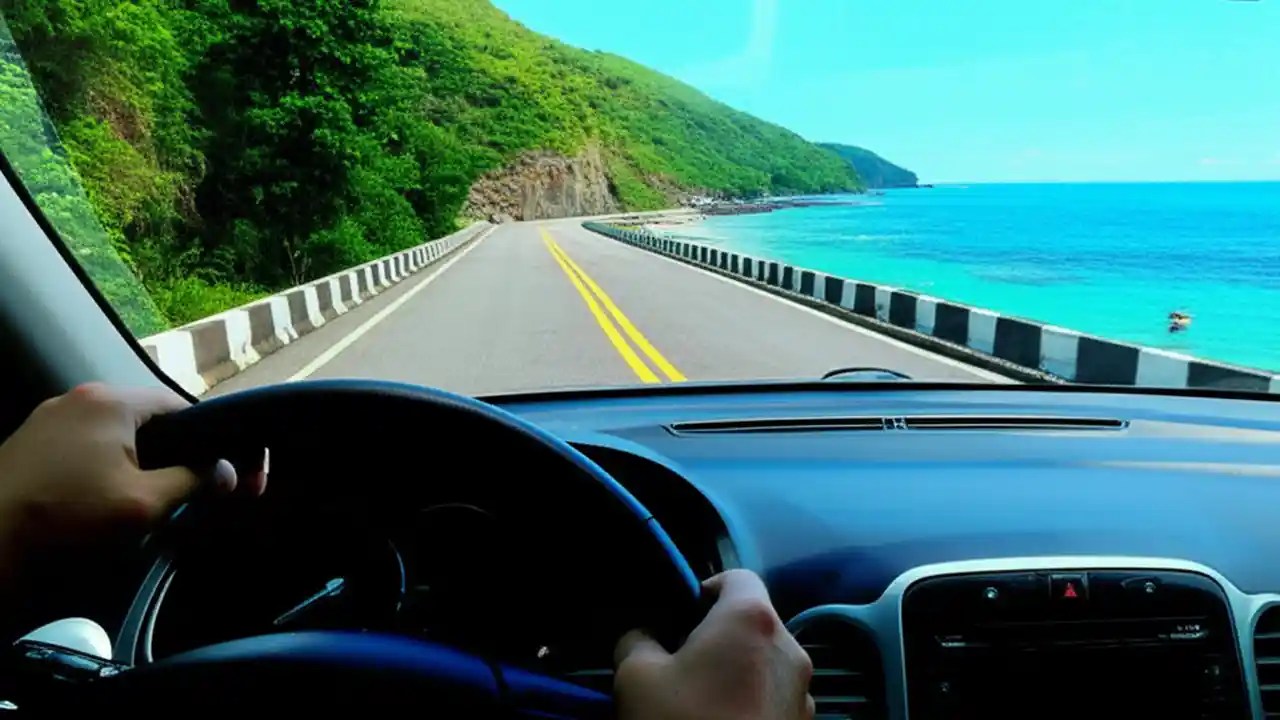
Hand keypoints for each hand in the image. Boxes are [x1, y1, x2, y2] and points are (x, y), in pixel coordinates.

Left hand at [0, 383, 265, 571]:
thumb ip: (194, 482)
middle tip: (179, 490)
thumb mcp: (144, 503)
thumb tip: (229, 473)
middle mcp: (79, 397)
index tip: (216, 471)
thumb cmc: (69, 515)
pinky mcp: (29, 440)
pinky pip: (83, 443)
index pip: (180, 406)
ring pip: (114, 433)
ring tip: (138, 496)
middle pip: (146, 419)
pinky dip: (100, 465)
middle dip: (168, 452)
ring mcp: (48, 416)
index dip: (207, 438)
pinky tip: (97, 496)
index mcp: (111, 401)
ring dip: (133, 460)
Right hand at [614, 569, 813, 719]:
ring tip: (699, 701)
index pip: (736, 576)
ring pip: (765, 664)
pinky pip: (774, 699)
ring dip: (736, 672)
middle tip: (680, 663)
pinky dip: (750, 703)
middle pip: (752, 622)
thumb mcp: (636, 676)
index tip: (680, 617)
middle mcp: (789, 648)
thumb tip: (643, 637)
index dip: (705, 589)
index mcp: (751, 619)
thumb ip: (637, 640)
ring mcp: (803, 693)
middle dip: (717, 637)